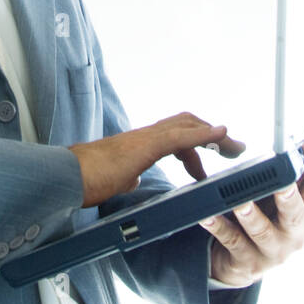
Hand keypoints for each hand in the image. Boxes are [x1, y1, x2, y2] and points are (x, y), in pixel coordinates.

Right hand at [68, 112, 245, 208]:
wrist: (68, 177)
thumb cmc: (85, 179)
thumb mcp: (114, 178)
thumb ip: (127, 174)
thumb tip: (132, 177)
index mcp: (139, 144)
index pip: (174, 135)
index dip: (196, 142)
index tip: (210, 156)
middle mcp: (145, 135)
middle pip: (186, 124)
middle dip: (212, 135)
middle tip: (233, 148)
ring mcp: (145, 138)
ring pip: (187, 125)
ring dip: (214, 135)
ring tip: (234, 145)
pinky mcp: (146, 145)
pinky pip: (181, 135)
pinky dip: (204, 133)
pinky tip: (220, 134)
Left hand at [200, 138, 303, 285]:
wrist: (242, 263)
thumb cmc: (267, 220)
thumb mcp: (288, 200)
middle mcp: (292, 234)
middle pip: (295, 213)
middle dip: (288, 196)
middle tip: (281, 181)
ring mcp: (270, 252)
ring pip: (261, 231)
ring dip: (250, 214)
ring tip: (238, 200)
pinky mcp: (246, 263)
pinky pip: (232, 243)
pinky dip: (219, 228)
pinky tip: (208, 215)